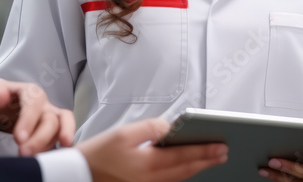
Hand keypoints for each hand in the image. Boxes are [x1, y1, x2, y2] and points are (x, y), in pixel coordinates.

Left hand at [0, 78, 74, 155]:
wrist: (3, 111)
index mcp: (31, 93)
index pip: (35, 102)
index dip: (29, 120)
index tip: (18, 139)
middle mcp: (46, 105)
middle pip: (51, 119)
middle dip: (39, 139)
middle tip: (23, 153)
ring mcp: (52, 119)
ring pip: (61, 129)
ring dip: (48, 146)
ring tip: (35, 158)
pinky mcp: (55, 133)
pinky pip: (63, 140)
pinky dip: (58, 150)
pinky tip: (46, 160)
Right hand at [78, 117, 227, 181]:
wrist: (78, 176)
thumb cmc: (97, 154)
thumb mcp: (122, 133)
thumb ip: (150, 128)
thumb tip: (170, 127)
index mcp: (146, 164)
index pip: (183, 155)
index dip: (204, 150)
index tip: (221, 145)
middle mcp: (150, 179)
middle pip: (185, 170)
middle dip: (206, 160)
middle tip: (224, 153)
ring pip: (179, 179)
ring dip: (197, 168)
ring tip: (211, 160)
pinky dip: (182, 176)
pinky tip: (188, 169)